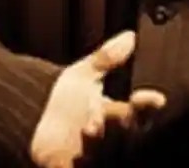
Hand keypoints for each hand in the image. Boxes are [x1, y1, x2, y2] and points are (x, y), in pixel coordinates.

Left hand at [29, 31, 165, 167]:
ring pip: (107, 153)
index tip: (154, 97)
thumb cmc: (65, 104)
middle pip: (126, 135)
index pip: (142, 112)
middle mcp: (114, 140)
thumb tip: (129, 35)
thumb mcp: (84, 76)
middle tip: (113, 113)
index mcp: (122, 117)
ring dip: (100, 141)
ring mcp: (97, 157)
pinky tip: (76, 154)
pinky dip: (81, 162)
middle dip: (120, 124)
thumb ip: (106, 58)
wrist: (34, 128)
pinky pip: (83, 167)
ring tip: (90, 127)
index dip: (147, 106)